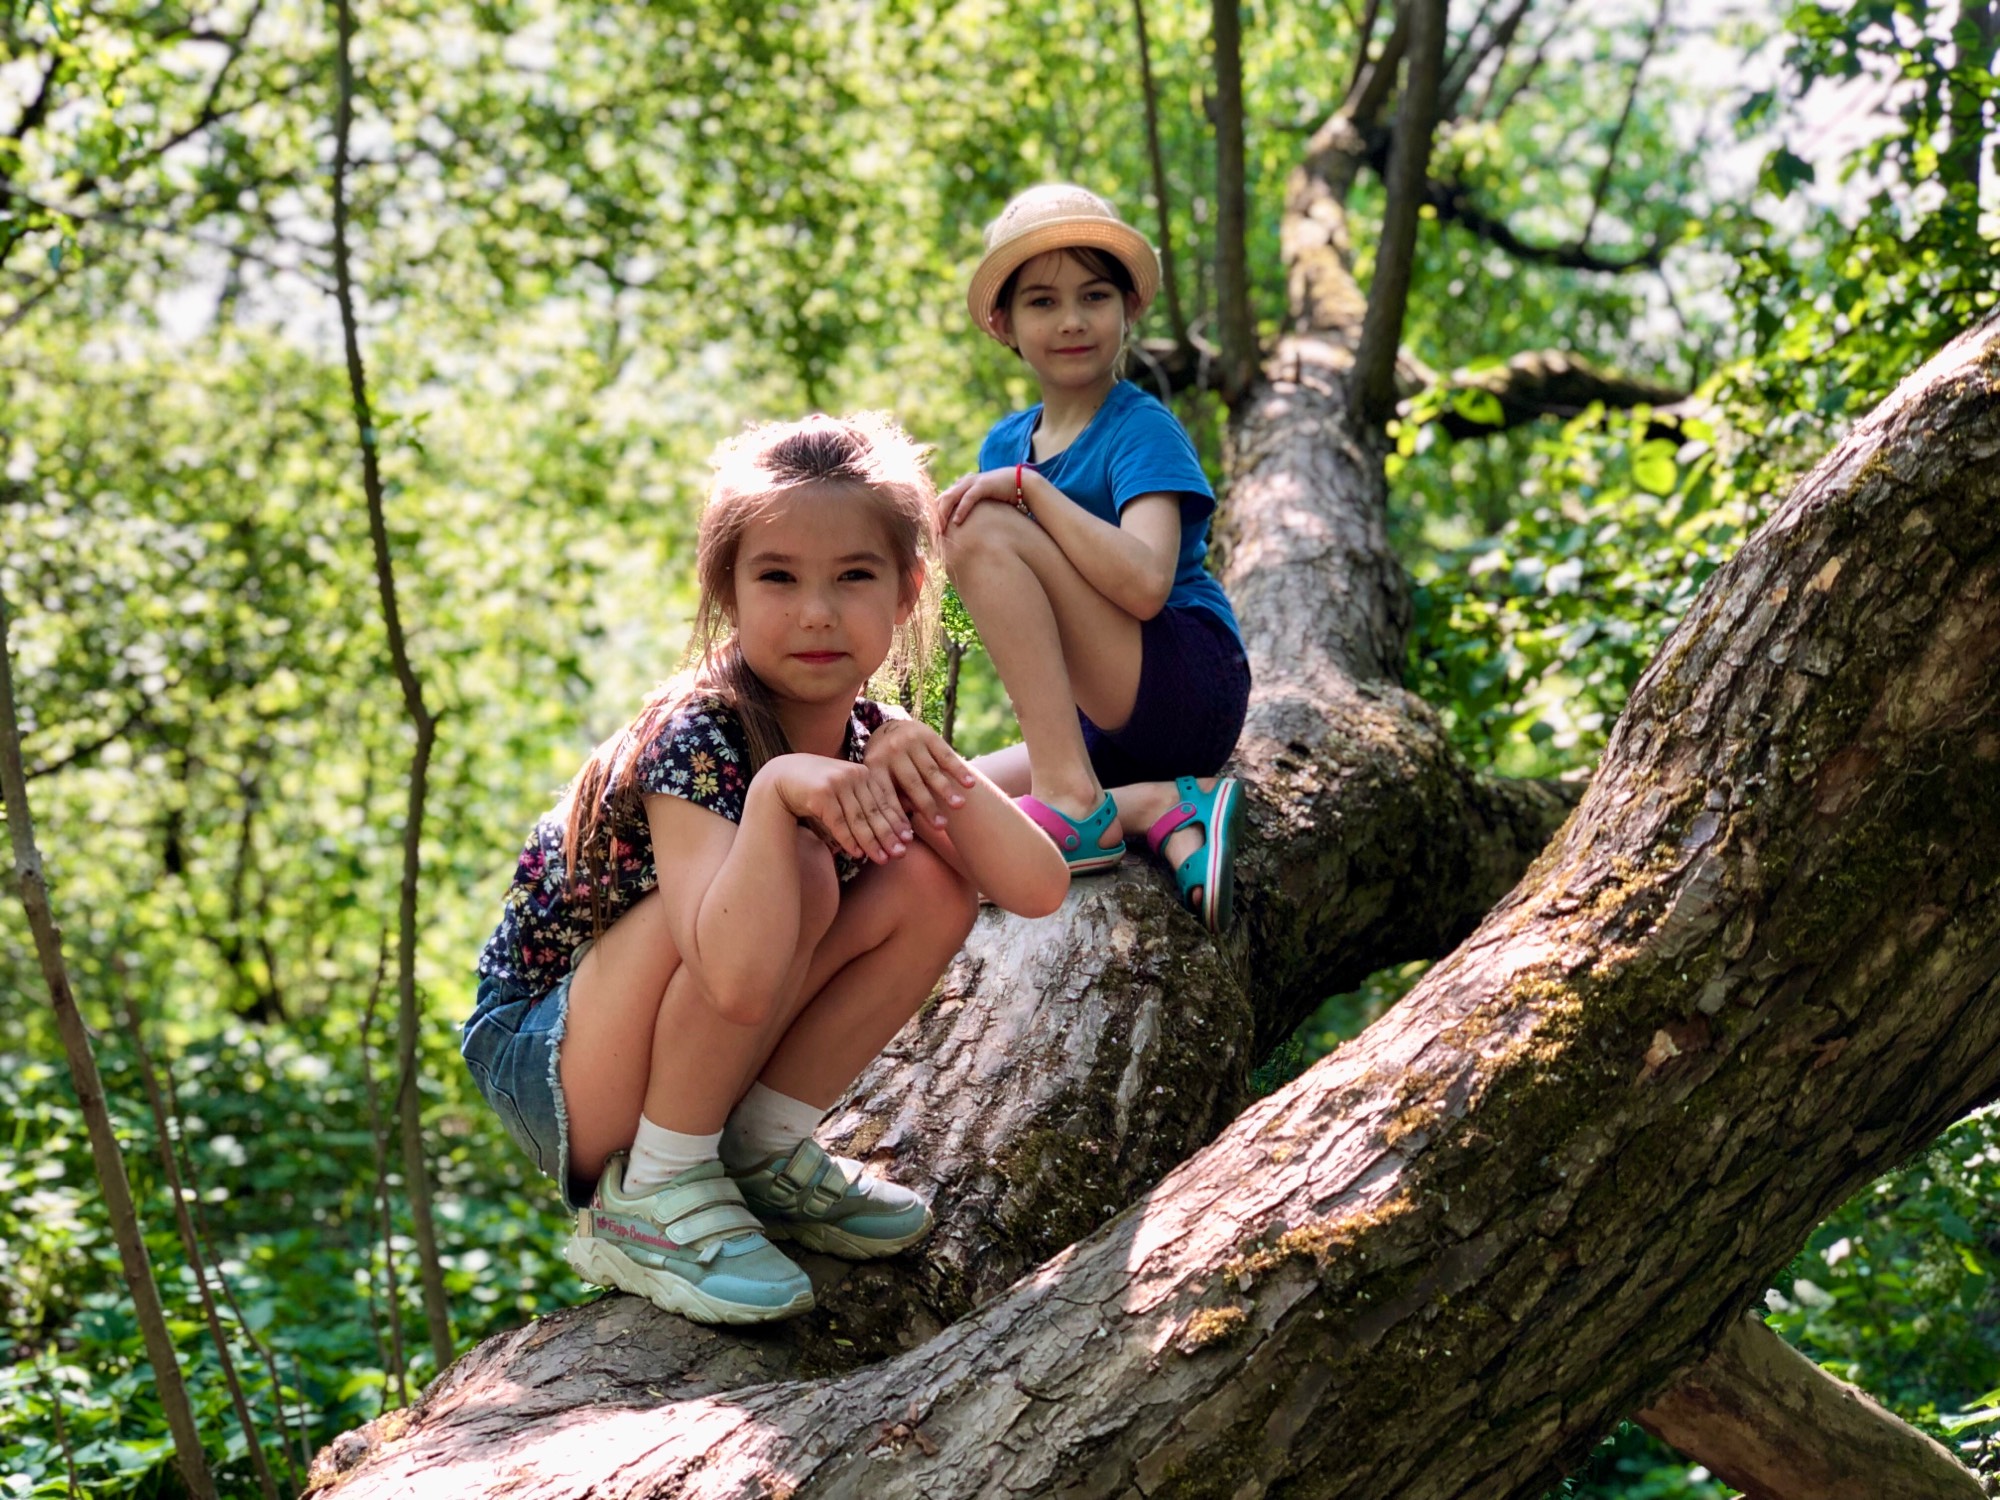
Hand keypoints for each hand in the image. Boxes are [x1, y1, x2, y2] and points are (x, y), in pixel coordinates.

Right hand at [761, 753, 912, 863]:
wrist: (781, 777)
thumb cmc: (817, 787)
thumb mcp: (844, 789)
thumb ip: (863, 801)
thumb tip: (888, 828)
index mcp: (863, 772)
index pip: (885, 800)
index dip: (897, 821)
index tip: (908, 840)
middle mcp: (853, 774)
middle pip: (875, 811)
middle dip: (888, 835)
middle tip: (900, 854)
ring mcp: (837, 782)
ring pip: (858, 819)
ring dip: (871, 842)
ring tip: (882, 859)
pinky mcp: (821, 794)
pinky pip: (838, 822)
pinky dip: (849, 840)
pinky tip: (857, 854)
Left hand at [863, 719, 975, 828]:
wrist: (891, 728)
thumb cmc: (885, 767)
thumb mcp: (878, 779)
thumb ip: (888, 801)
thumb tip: (900, 835)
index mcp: (874, 767)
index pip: (887, 797)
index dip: (898, 820)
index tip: (909, 840)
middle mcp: (891, 752)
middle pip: (912, 785)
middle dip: (927, 807)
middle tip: (941, 826)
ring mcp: (910, 742)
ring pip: (930, 770)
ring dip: (946, 790)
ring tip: (958, 806)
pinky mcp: (928, 735)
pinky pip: (946, 755)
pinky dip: (958, 770)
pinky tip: (970, 784)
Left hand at [937, 466, 1036, 530]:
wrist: (1022, 484)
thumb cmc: (1002, 498)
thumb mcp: (982, 507)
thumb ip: (970, 514)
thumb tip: (960, 532)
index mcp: (960, 488)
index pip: (940, 501)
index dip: (933, 516)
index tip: (930, 534)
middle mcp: (963, 483)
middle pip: (940, 500)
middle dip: (933, 517)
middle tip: (930, 535)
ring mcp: (972, 482)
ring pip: (950, 498)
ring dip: (942, 514)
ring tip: (939, 530)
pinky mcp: (983, 485)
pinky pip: (968, 498)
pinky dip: (961, 510)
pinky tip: (957, 522)